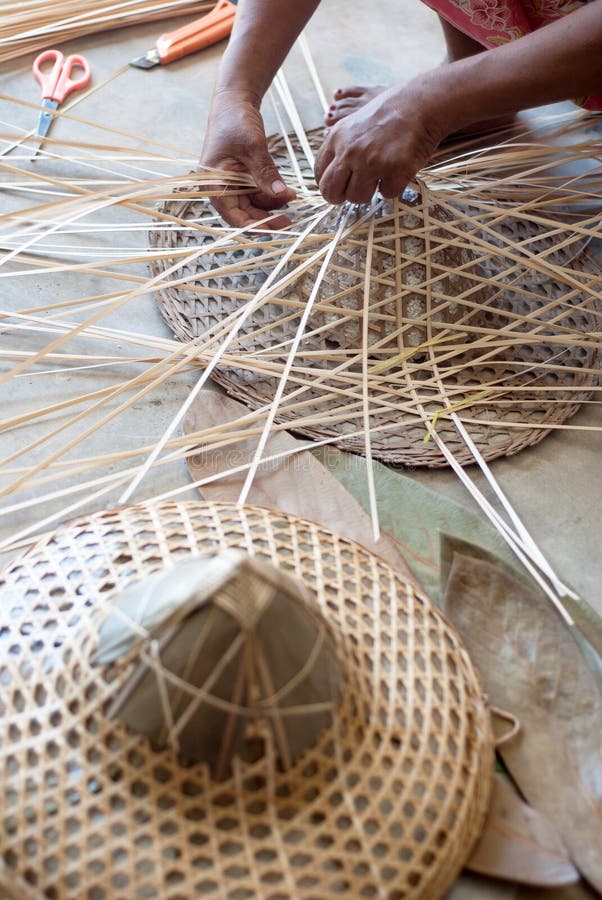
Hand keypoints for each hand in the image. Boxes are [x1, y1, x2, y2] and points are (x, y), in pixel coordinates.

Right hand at [199, 91, 295, 229]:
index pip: (232, 215)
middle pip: (244, 214)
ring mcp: (232, 183)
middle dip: (266, 217)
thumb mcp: (253, 146)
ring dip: (271, 205)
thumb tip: (281, 195)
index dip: (252, 226)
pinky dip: (271, 194)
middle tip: (289, 220)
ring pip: (253, 205)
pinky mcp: (242, 178)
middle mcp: (220, 187)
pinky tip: (286, 191)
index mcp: (214, 183)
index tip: (273, 229)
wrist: (234, 101)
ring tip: (291, 196)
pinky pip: (257, 193)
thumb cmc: (236, 120)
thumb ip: (265, 173)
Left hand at [314, 78, 446, 203]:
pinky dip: (393, 186)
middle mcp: (350, 151)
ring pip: (357, 198)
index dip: (329, 185)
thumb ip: (340, 148)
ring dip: (369, 192)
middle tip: (354, 192)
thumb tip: (330, 176)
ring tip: (380, 175)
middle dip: (341, 197)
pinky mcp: (394, 170)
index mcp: (337, 138)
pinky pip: (386, 194)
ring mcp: (372, 162)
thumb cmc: (390, 114)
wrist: (421, 103)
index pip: (319, 174)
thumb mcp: (354, 124)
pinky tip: (398, 170)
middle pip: (331, 192)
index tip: (338, 187)